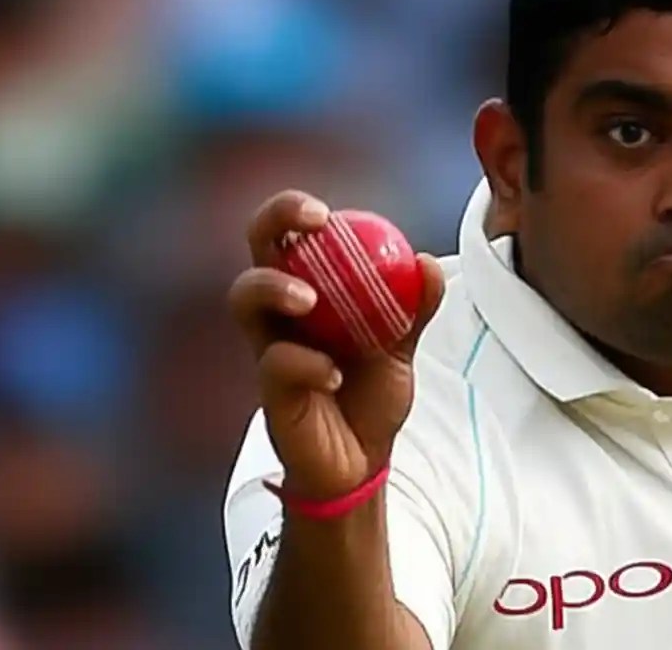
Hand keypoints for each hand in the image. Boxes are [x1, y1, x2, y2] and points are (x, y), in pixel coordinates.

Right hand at [228, 190, 445, 499]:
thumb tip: (427, 262)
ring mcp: (269, 348)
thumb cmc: (371, 395)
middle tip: (313, 223)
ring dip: (275, 288)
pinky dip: (307, 365)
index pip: (289, 237)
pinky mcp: (269, 391)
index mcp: (310, 292)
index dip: (294, 212)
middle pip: (257, 250)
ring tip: (309, 300)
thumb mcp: (402, 346)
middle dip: (274, 222)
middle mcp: (281, 313)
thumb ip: (416, 307)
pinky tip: (334, 376)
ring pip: (245, 299)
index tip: (325, 211)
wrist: (362, 461)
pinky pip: (276, 364)